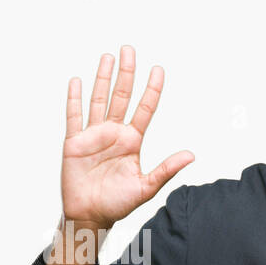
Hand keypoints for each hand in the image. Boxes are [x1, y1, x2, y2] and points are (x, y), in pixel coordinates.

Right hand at [61, 45, 192, 230]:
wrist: (91, 215)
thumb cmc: (118, 203)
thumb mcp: (147, 186)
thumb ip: (167, 169)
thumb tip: (191, 155)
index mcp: (132, 141)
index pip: (144, 109)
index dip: (152, 90)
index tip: (159, 70)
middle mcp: (114, 133)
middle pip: (122, 97)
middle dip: (127, 73)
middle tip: (130, 49)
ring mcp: (93, 135)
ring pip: (99, 99)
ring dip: (103, 78)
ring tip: (109, 57)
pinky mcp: (74, 141)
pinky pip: (74, 115)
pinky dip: (74, 98)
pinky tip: (77, 80)